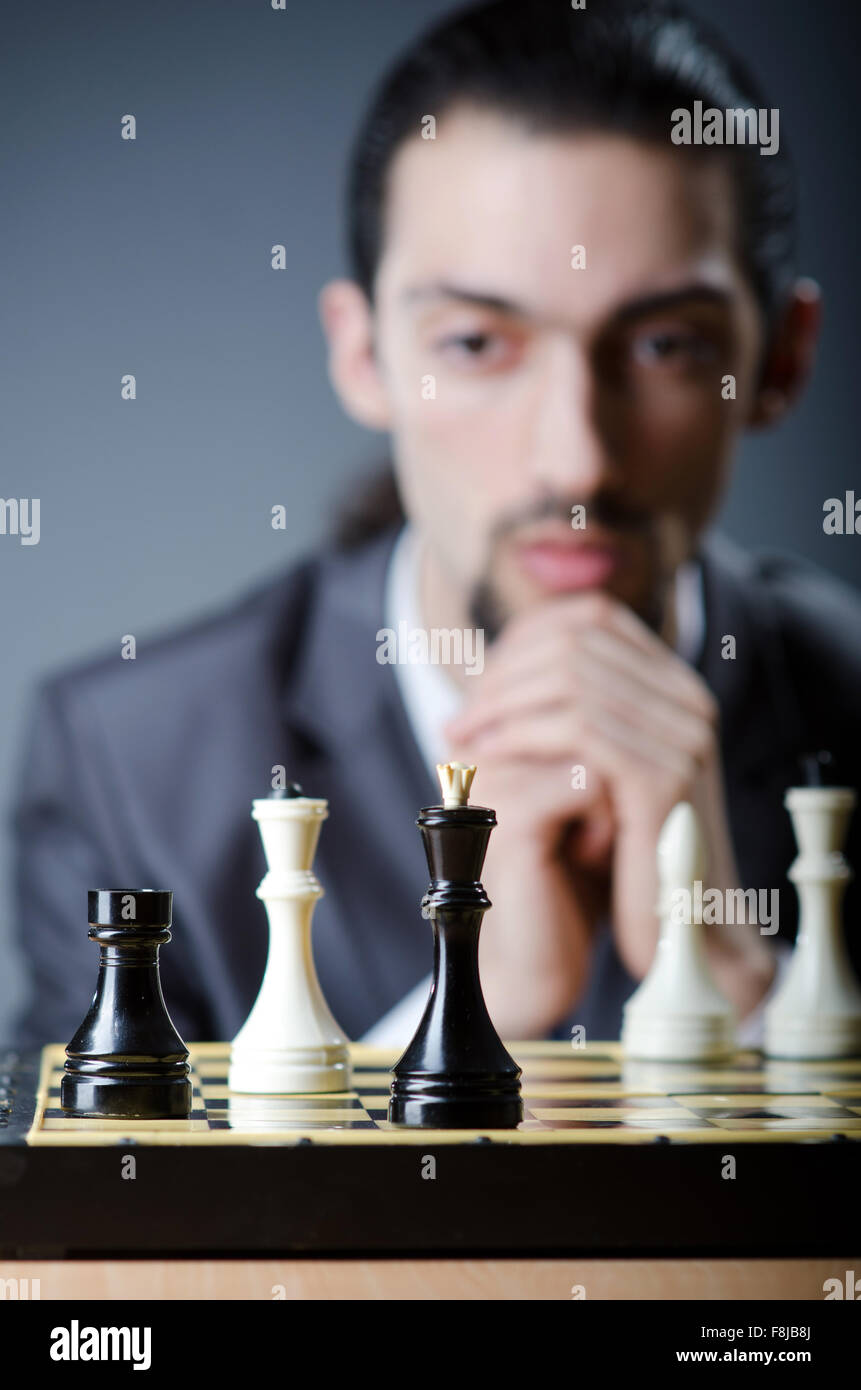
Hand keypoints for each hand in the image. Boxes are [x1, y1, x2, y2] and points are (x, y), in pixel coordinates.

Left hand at [446, 591, 775, 1018]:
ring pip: (572, 679)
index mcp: (675, 686)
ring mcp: (684, 735)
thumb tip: (483, 669)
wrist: (683, 933)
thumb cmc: (630, 856)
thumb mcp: (595, 771)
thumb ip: (564, 717)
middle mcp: (689, 699)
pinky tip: (490, 759)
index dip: (525, 641)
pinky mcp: (665, 777)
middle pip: (576, 641)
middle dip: (504, 675)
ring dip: (502, 706)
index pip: (591, 618)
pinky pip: (580, 729)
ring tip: (463, 742)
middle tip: (459, 720)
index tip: (478, 686)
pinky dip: (523, 736)